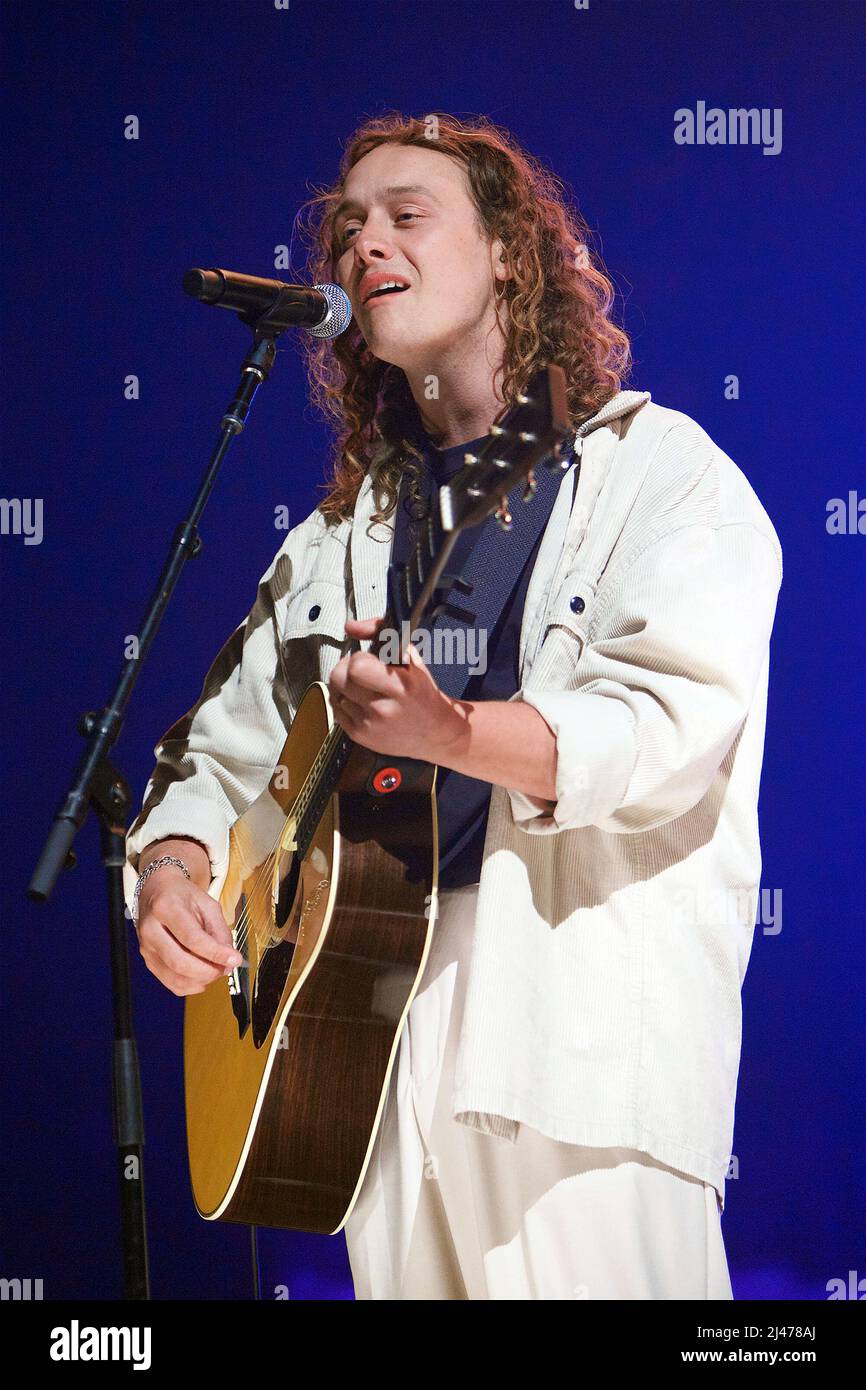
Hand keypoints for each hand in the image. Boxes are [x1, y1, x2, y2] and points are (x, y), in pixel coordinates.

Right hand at [135, 866, 243, 996]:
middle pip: (180, 962)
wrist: (156, 891)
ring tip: (215, 970)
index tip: (234, 959)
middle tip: (225, 968)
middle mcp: (151, 929)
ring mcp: (146, 947)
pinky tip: (201, 976)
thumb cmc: (181, 895)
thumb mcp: (207, 903)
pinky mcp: (148, 960)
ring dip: (201, 980)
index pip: (192, 938)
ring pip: (175, 977)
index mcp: (166, 908)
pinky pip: (170, 983)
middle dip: (208, 971)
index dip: (215, 953)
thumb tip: (229, 958)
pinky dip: (190, 985)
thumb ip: (220, 930)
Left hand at [328, 616, 461, 760]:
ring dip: (345, 686)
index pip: (357, 666)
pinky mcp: (359, 736)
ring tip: (364, 688)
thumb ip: (381, 633)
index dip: (359, 657)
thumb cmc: (422, 694)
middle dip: (346, 669)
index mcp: (400, 687)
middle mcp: (382, 709)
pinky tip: (361, 702)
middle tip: (360, 671)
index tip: (368, 659)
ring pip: (334, 693)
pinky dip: (344, 702)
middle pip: (338, 679)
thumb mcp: (411, 658)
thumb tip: (351, 626)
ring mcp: (368, 725)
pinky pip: (335, 709)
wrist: (434, 733)